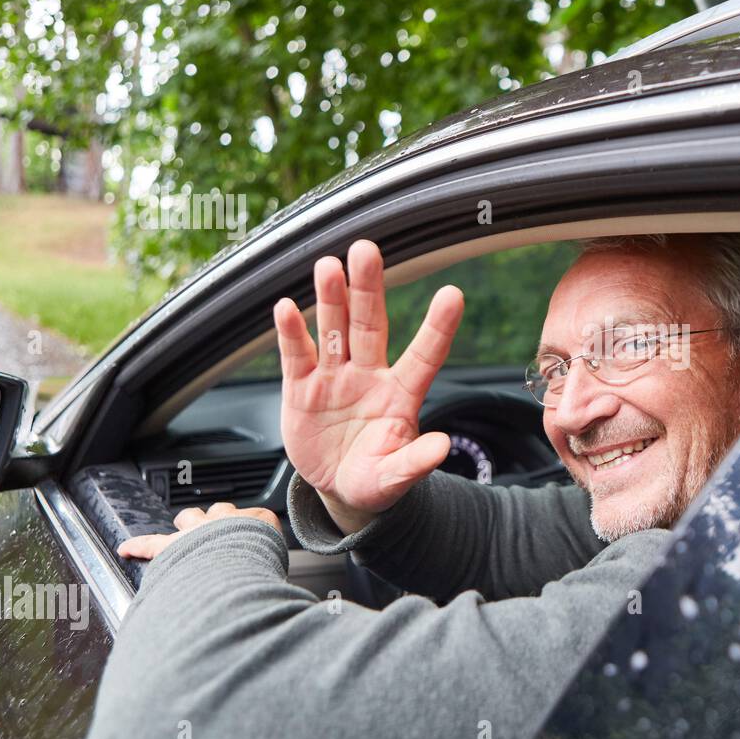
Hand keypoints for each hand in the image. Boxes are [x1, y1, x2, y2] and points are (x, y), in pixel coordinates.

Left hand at [118, 502, 280, 560]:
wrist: (239, 556)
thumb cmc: (263, 558)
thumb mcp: (282, 559)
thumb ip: (280, 567)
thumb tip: (295, 596)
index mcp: (255, 521)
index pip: (252, 517)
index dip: (250, 525)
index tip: (252, 534)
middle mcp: (224, 520)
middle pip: (216, 511)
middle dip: (215, 519)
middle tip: (216, 532)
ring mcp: (196, 531)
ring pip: (188, 518)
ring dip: (186, 525)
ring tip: (183, 533)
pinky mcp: (173, 545)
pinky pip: (152, 543)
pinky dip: (137, 546)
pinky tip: (125, 549)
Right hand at [273, 239, 464, 534]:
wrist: (339, 488)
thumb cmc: (376, 479)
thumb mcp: (395, 478)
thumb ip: (414, 462)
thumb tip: (440, 446)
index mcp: (400, 395)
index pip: (424, 356)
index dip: (438, 327)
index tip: (453, 295)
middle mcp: (369, 376)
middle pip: (369, 325)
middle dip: (367, 289)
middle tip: (367, 250)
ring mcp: (335, 379)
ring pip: (333, 330)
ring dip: (330, 299)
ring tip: (328, 266)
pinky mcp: (302, 389)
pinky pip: (297, 356)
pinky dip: (291, 333)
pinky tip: (286, 307)